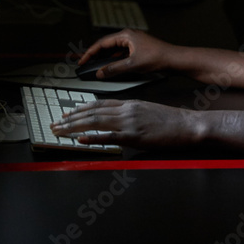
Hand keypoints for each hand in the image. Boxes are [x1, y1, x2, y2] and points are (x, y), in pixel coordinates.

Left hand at [50, 99, 203, 148]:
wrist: (187, 124)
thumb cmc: (171, 120)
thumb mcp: (149, 110)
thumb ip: (132, 113)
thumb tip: (119, 121)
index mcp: (130, 103)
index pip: (100, 103)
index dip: (81, 108)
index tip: (68, 113)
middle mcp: (126, 110)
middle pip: (93, 112)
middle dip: (71, 118)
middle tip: (56, 123)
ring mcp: (129, 122)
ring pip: (95, 121)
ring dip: (74, 127)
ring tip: (60, 130)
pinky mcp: (134, 136)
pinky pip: (109, 137)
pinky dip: (92, 138)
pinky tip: (80, 140)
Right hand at [78, 29, 172, 78]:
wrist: (175, 60)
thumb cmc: (159, 57)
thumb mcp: (132, 65)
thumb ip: (113, 69)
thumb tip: (100, 72)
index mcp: (126, 35)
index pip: (102, 43)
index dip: (90, 53)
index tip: (82, 61)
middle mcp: (129, 36)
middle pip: (107, 46)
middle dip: (96, 56)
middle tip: (86, 64)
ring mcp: (134, 43)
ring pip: (114, 51)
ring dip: (106, 59)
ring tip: (97, 68)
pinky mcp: (138, 50)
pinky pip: (122, 54)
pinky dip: (115, 61)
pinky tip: (112, 68)